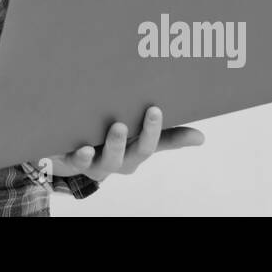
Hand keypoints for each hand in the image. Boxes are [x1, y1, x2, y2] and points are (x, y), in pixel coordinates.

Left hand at [45, 105, 203, 180]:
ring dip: (112, 145)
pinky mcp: (70, 160)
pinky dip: (78, 155)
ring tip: (116, 127)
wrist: (72, 155)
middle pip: (128, 156)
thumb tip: (201, 138)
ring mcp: (92, 163)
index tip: (156, 108)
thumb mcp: (139, 139)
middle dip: (136, 138)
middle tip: (138, 117)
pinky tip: (81, 147)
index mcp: (133, 155)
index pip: (148, 146)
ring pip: (102, 160)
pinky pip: (74, 161)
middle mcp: (115, 162)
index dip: (154, 130)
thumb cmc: (111, 142)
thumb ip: (167, 138)